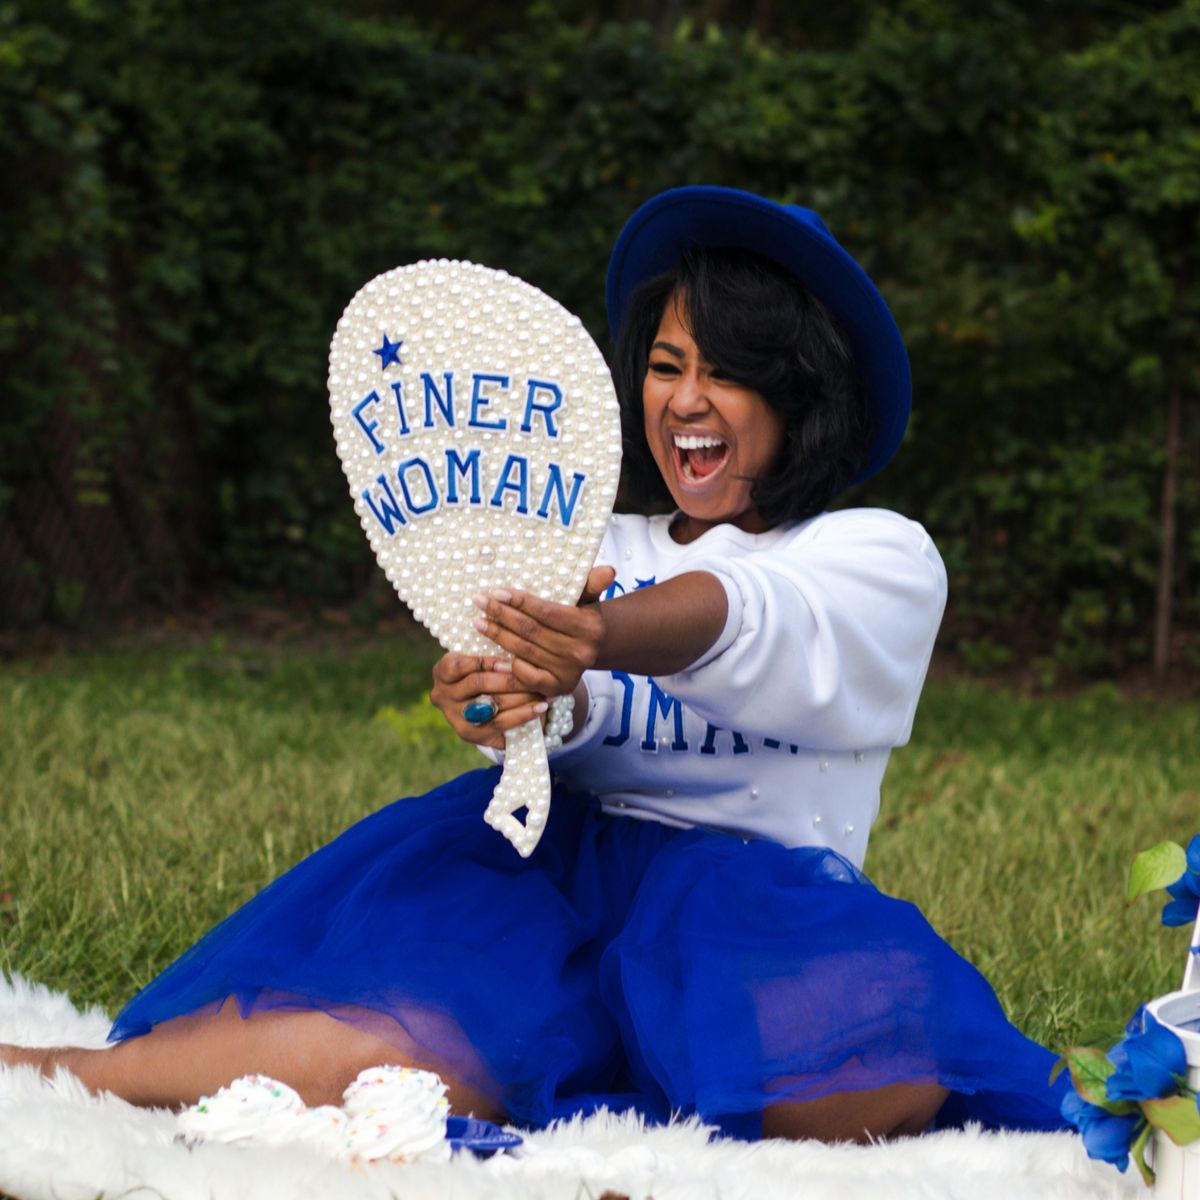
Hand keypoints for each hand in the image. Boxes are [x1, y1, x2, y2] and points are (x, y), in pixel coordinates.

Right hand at [429, 653, 548, 750]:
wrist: (480, 703)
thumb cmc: (484, 671)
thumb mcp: (480, 657)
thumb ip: (493, 647)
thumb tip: (518, 638)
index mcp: (441, 672)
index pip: (459, 665)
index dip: (486, 662)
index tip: (512, 661)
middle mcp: (442, 696)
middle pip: (478, 684)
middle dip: (510, 679)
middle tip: (536, 674)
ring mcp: (454, 718)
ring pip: (491, 704)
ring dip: (522, 697)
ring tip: (544, 691)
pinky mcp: (470, 735)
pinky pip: (499, 725)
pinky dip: (523, 715)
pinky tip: (540, 708)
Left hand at [470, 566, 615, 698]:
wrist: (591, 647)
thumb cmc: (581, 615)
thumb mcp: (588, 597)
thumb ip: (592, 583)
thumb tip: (608, 570)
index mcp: (589, 627)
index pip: (546, 612)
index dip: (520, 602)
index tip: (496, 592)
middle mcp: (581, 652)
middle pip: (531, 631)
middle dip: (502, 615)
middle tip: (479, 602)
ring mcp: (569, 673)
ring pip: (524, 651)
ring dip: (498, 636)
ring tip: (478, 622)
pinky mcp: (558, 688)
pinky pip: (527, 676)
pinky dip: (509, 665)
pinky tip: (493, 653)